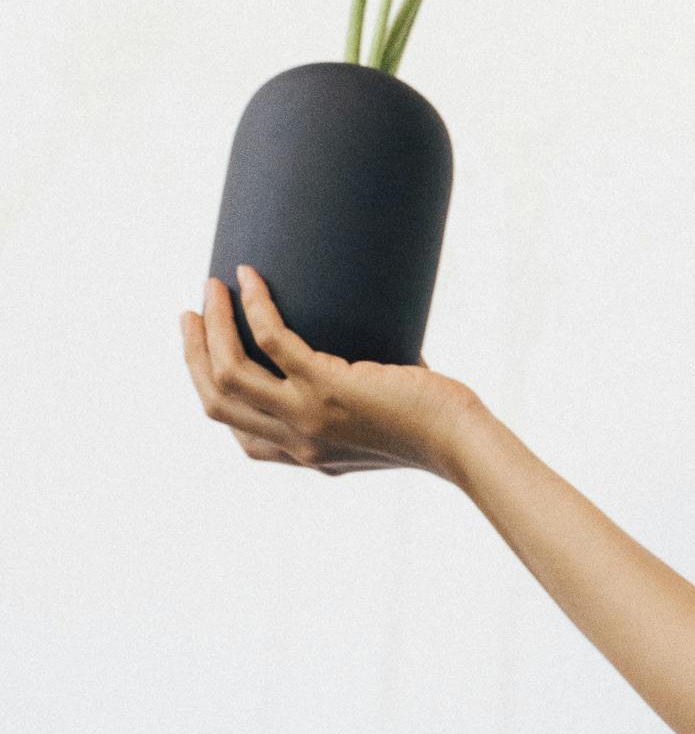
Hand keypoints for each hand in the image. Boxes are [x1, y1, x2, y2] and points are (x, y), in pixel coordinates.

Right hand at [179, 266, 481, 479]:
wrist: (463, 441)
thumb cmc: (436, 423)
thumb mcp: (378, 421)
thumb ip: (355, 393)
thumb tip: (365, 333)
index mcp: (307, 456)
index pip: (240, 435)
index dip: (214, 391)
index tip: (208, 353)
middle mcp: (299, 444)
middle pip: (218, 402)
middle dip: (194, 355)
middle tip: (192, 314)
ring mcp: (309, 418)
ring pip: (229, 373)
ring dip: (212, 326)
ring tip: (212, 287)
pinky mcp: (329, 388)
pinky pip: (273, 340)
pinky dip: (255, 305)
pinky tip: (252, 277)